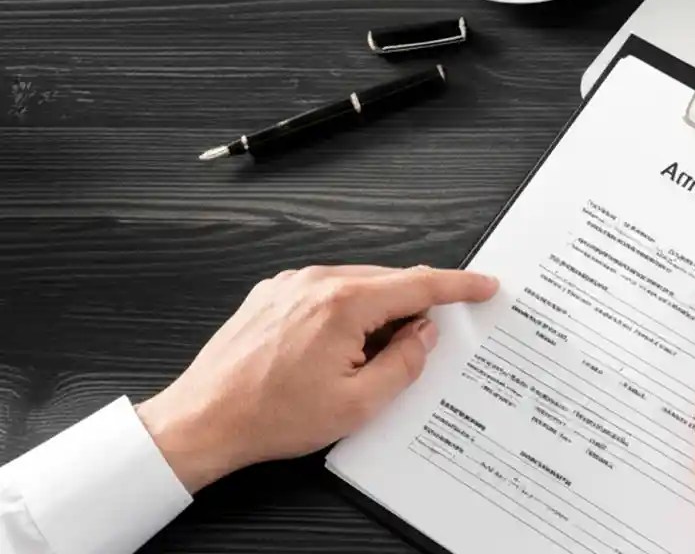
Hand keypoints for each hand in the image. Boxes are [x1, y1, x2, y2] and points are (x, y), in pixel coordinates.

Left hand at [136, 265, 498, 492]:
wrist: (204, 420)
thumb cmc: (270, 416)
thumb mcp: (358, 404)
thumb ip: (405, 362)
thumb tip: (424, 334)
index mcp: (343, 303)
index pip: (419, 284)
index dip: (459, 286)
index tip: (483, 286)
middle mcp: (316, 282)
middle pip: (389, 282)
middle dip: (413, 310)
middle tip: (420, 346)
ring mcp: (291, 284)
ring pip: (358, 286)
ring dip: (377, 314)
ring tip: (364, 362)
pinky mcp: (272, 294)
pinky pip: (327, 291)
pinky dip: (347, 312)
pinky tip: (337, 351)